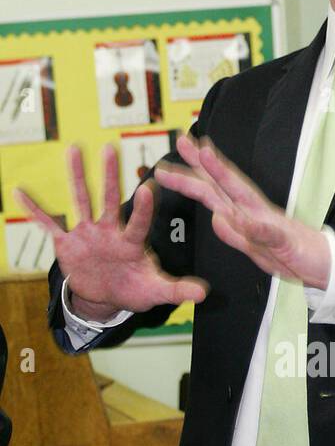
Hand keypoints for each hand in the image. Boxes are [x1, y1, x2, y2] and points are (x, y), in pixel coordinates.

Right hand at [13, 145, 208, 316]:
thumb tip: (204, 294)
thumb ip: (177, 290)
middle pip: (109, 200)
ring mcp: (87, 233)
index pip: (138, 222)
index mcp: (132, 242)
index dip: (142, 208)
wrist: (106, 296)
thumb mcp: (155, 291)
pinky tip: (19, 192)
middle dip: (109, 176)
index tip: (147, 188)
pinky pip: (48, 224)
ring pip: (81, 201)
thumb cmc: (134, 289)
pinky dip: (35, 210)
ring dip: (76, 177)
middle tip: (110, 148)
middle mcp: (110, 231)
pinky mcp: (67, 242)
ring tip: (73, 149)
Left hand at [154, 133, 330, 288]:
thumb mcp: (255, 250)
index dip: (198, 169)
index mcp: (247, 214)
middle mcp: (256, 212)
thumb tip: (214, 219)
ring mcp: (271, 225)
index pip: (217, 189)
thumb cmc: (291, 254)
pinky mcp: (286, 242)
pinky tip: (237, 217)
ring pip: (242, 197)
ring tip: (205, 156)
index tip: (182, 147)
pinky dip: (253, 226)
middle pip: (223, 185)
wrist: (326, 265)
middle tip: (181, 140)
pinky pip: (267, 234)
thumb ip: (234, 235)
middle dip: (201, 163)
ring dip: (223, 175)